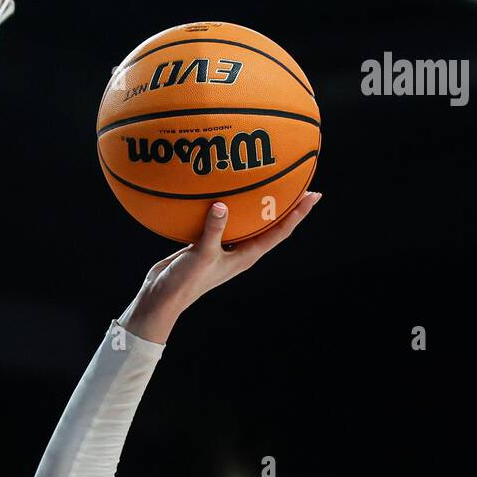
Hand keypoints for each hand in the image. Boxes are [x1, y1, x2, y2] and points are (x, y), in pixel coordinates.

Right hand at [118, 190, 321, 342]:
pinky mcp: (207, 242)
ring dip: (258, 203)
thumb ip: (213, 231)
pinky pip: (223, 219)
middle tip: (300, 181)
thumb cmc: (186, 283)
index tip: (314, 195)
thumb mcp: (201, 256)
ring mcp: (223, 246)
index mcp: (246, 256)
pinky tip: (223, 189)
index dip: (297, 214)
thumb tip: (221, 205)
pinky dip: (227, 205)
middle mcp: (239, 251)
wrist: (162, 297)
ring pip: (247, 220)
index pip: (279, 232)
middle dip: (286, 205)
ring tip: (268, 180)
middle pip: (269, 224)